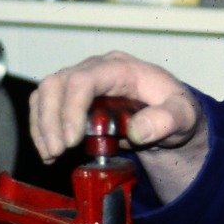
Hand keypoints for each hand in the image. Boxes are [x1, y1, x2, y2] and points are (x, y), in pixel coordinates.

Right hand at [28, 51, 207, 200]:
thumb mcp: (183, 115)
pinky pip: (44, 105)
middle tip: (58, 151)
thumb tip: (138, 130)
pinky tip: (49, 152)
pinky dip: (41, 128)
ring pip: (45, 93)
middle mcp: (96, 69)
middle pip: (57, 83)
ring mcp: (81, 80)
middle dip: (51, 119)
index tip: (72, 140)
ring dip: (41, 125)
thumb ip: (167, 120)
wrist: (169, 116)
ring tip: (51, 154)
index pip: (85, 79)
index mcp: (121, 68)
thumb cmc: (174, 110)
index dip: (72, 108)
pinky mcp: (71, 96)